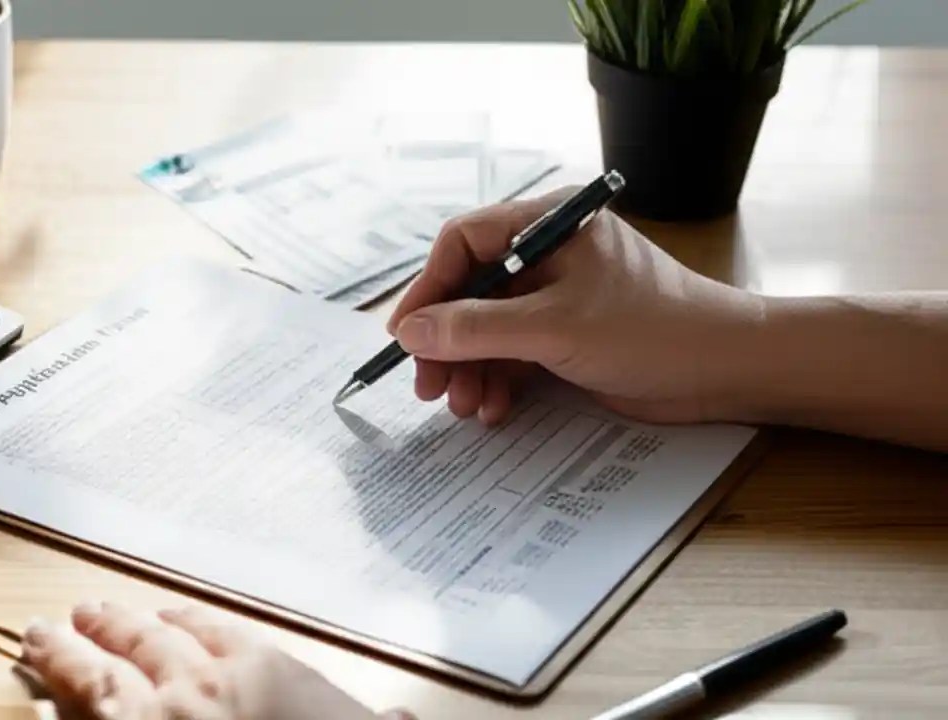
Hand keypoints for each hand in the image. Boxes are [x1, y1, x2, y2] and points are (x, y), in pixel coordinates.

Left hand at [23, 602, 415, 719]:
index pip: (216, 632)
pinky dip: (54, 709)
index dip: (185, 620)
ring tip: (40, 635)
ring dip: (65, 653)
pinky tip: (37, 701)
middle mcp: (199, 686)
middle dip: (113, 624)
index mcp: (263, 673)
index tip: (165, 612)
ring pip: (96, 675)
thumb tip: (402, 718)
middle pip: (146, 641)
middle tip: (85, 610)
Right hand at [387, 188, 764, 424]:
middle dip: (447, 341)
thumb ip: (477, 328)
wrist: (723, 370)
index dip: (428, 288)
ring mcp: (557, 296)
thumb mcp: (554, 328)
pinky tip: (493, 409)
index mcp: (548, 224)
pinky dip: (498, 380)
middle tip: (427, 386)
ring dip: (470, 369)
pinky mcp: (567, 335)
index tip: (405, 335)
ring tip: (464, 406)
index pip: (463, 242)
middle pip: (470, 291)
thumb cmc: (651, 329)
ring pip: (488, 328)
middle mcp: (548, 253)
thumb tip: (410, 332)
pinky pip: (513, 352)